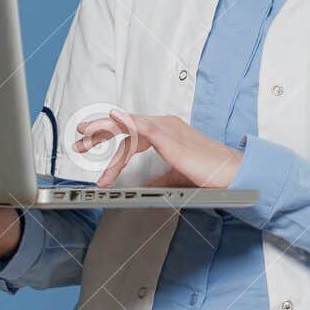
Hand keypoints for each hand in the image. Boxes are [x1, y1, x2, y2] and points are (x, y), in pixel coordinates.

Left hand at [74, 108, 243, 188]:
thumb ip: (158, 179)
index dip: (109, 143)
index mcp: (166, 132)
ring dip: (103, 132)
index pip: (130, 133)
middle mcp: (164, 125)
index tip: (93, 155)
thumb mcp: (175, 178)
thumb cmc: (210, 175)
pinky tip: (111, 120)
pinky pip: (141, 126)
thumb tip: (142, 188)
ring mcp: (167, 128)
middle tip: (77, 143)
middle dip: (99, 133)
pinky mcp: (170, 136)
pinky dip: (124, 123)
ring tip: (84, 140)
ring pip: (127, 124)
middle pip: (124, 125)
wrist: (232, 174)